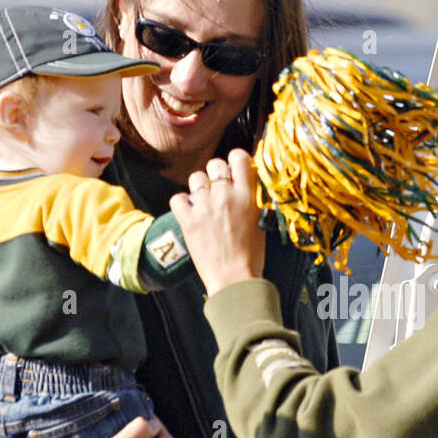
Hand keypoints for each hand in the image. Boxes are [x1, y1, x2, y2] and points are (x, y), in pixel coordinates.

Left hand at [169, 148, 265, 295]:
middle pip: (215, 164)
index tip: (235, 170)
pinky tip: (190, 212)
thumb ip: (252, 199)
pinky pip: (177, 197)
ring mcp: (204, 207)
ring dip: (200, 187)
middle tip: (219, 189)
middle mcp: (224, 196)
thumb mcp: (260, 222)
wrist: (234, 280)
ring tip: (204, 202)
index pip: (239, 157)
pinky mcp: (187, 220)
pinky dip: (182, 203)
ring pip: (196, 177)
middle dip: (217, 174)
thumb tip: (245, 183)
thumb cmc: (252, 256)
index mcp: (246, 196)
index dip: (236, 160)